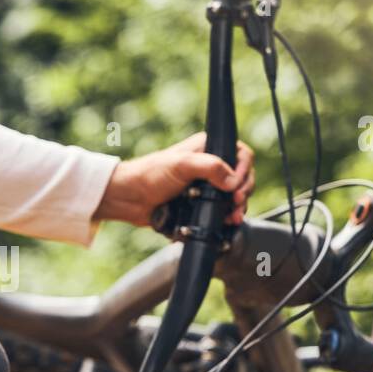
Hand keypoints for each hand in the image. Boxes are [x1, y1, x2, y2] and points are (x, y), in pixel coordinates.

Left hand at [93, 132, 255, 226]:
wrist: (128, 198)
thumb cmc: (149, 175)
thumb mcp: (181, 165)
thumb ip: (210, 168)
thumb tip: (233, 181)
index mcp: (207, 148)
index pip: (240, 154)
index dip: (244, 169)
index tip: (237, 185)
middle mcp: (209, 166)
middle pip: (241, 177)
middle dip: (242, 191)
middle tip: (236, 202)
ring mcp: (205, 187)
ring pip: (232, 196)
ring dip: (237, 207)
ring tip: (232, 217)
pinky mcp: (199, 204)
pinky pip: (219, 211)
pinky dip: (225, 217)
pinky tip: (225, 222)